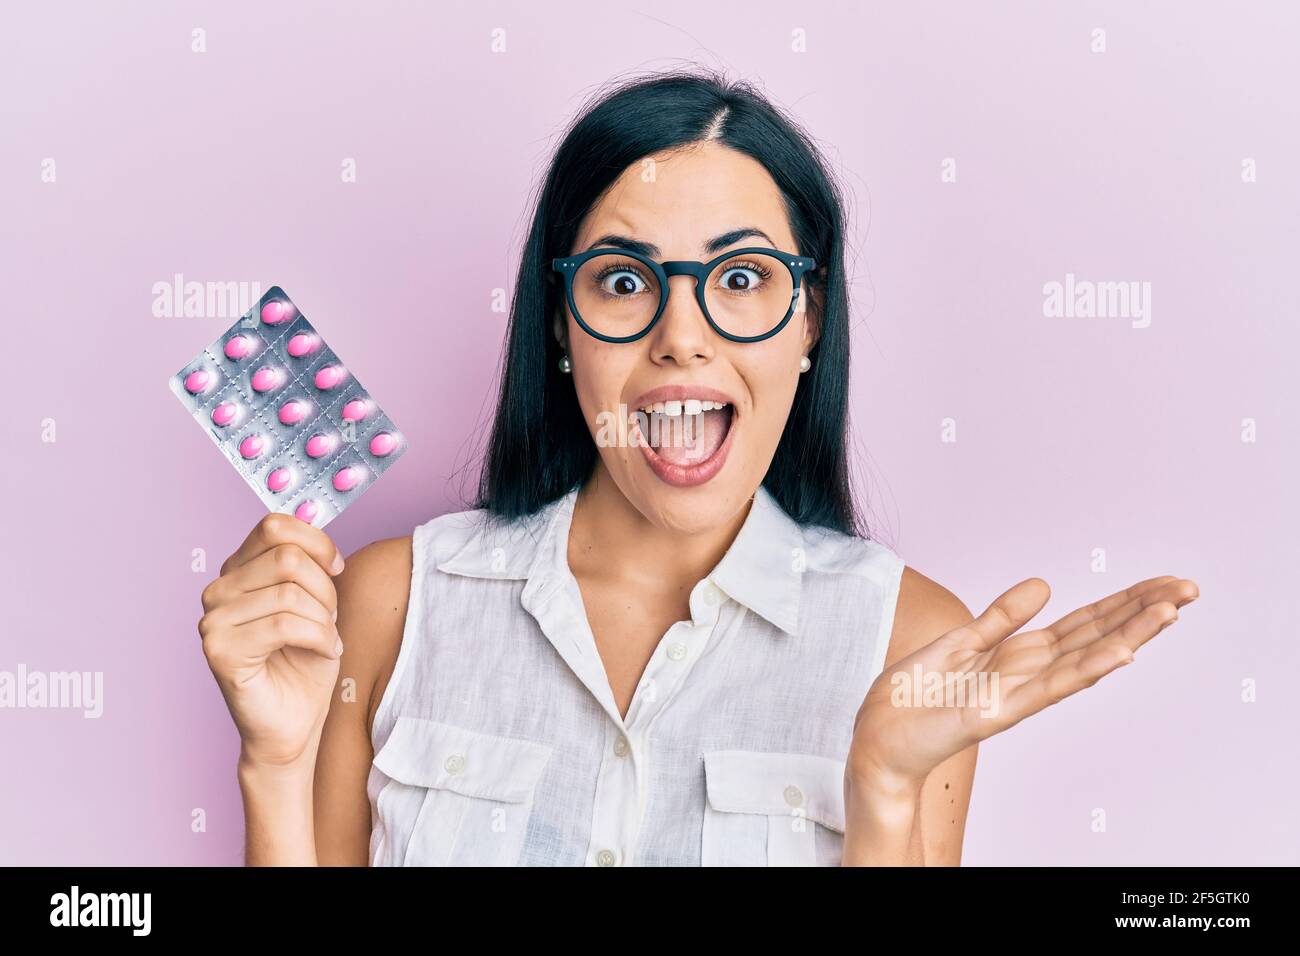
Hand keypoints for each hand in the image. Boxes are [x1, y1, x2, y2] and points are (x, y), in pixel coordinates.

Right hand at [198, 513, 345, 771]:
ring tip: (325, 641)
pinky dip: (320, 639)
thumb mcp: (315, 601)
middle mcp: (217, 591)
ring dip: (324, 620)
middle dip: (324, 590)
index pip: (274, 526)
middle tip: (329, 620)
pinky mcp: (219, 651)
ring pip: (290, 593)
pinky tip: (323, 653)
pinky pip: (285, 625)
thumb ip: (308, 564)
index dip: (317, 542)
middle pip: (287, 559)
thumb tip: (315, 528)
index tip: (337, 569)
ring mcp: (212, 621)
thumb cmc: (305, 664)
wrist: (293, 725)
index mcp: (237, 572)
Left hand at [848, 575, 1198, 788]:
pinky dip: (1087, 670)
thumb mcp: (961, 642)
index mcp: (1020, 655)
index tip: (1163, 582)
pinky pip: (1049, 689)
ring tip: (1171, 610)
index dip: (1122, 602)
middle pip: (1096, 637)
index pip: (1084, 624)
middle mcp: (1028, 675)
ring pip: (1086, 660)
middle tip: (1190, 587)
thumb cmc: (916, 696)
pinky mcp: (997, 712)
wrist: (879, 737)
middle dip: (1141, 612)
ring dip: (1130, 636)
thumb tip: (1044, 583)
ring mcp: (1019, 695)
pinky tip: (1122, 653)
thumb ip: (1002, 617)